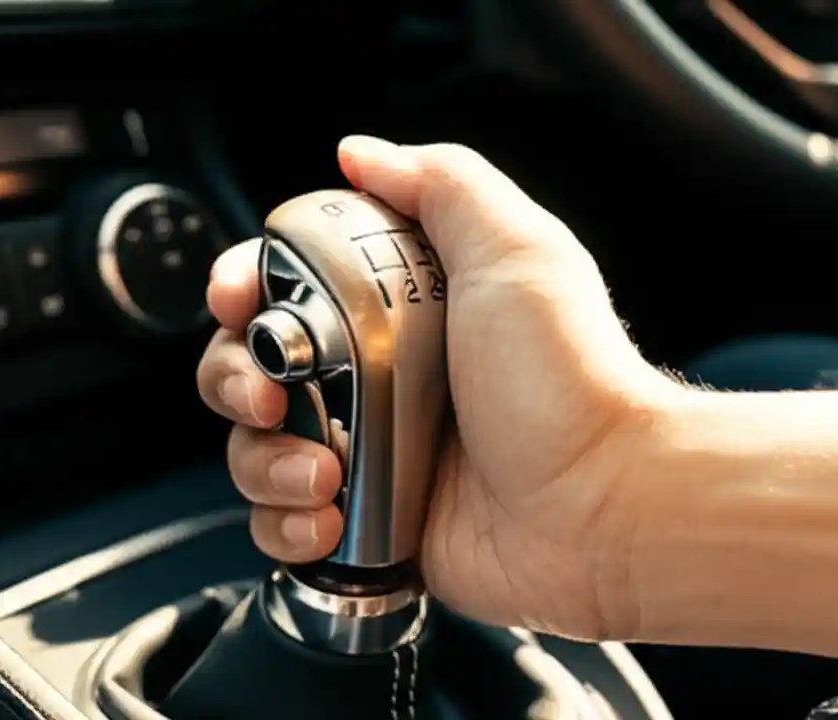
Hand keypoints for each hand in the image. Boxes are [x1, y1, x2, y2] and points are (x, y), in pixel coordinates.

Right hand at [197, 137, 676, 639]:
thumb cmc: (570, 380)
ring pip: (255, 448)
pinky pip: (284, 522)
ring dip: (264, 461)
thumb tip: (362, 152)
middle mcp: (378, 378)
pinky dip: (287, 523)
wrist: (601, 505)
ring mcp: (369, 452)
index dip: (246, 287)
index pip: (287, 284)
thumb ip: (440, 184)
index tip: (241, 300)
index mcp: (403, 309)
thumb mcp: (515, 248)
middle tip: (271, 395)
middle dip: (236, 377)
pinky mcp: (366, 523)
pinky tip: (330, 516)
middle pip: (251, 364)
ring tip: (324, 471)